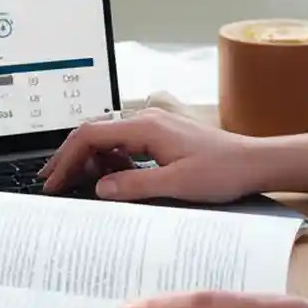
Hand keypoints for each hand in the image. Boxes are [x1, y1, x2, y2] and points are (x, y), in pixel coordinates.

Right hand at [38, 108, 261, 202]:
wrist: (254, 163)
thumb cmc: (222, 171)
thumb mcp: (176, 185)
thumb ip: (134, 185)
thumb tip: (99, 188)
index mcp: (145, 126)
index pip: (91, 135)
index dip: (67, 159)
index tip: (54, 181)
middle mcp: (146, 119)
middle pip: (95, 133)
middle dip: (71, 158)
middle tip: (53, 182)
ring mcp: (154, 126)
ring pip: (108, 139)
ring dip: (90, 161)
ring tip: (78, 185)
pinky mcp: (161, 136)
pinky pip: (125, 145)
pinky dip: (110, 161)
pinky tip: (111, 180)